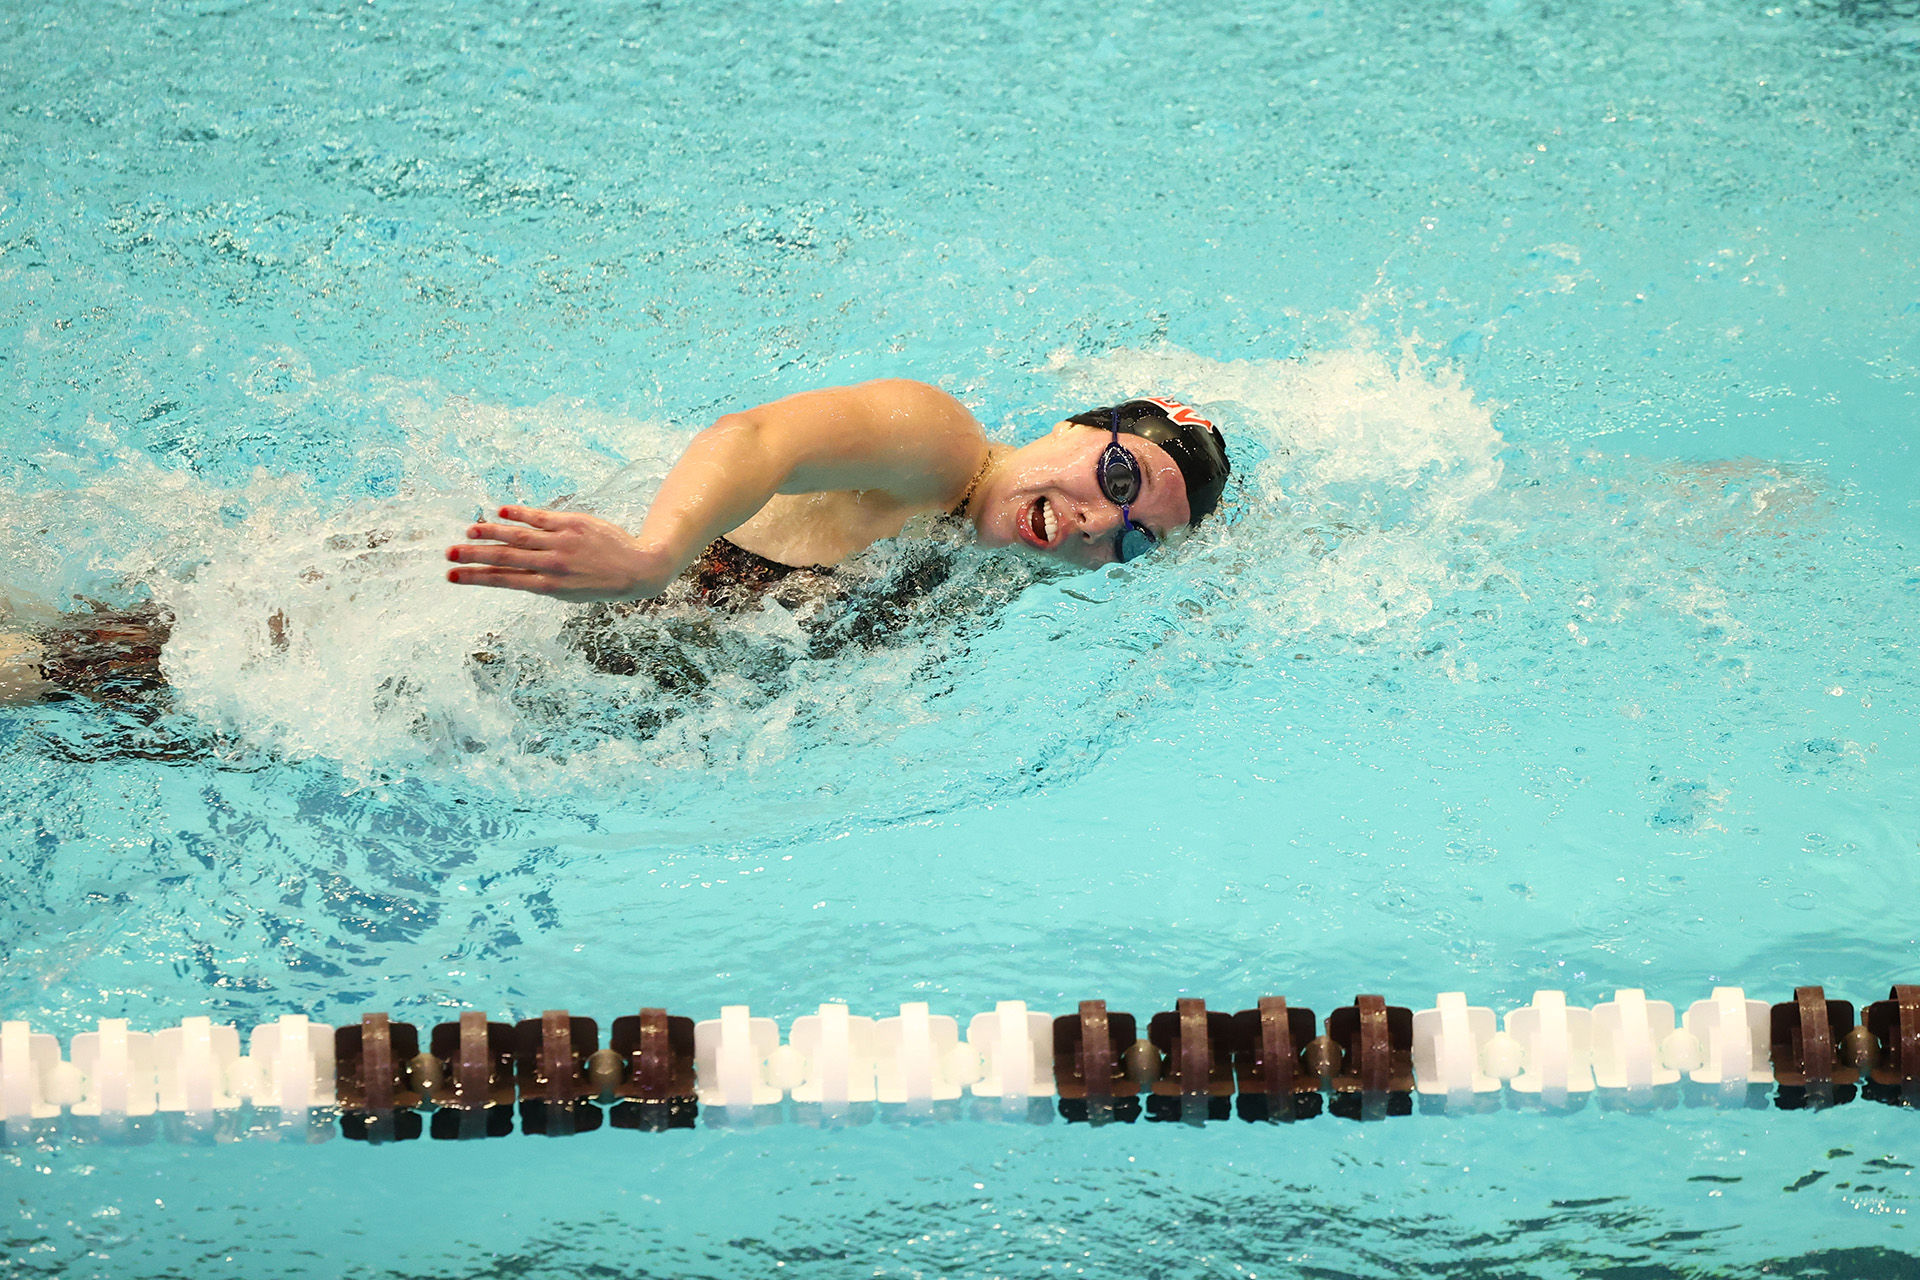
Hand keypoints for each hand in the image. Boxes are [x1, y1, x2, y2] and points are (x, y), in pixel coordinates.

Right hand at [446, 506, 669, 601]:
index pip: (505, 581)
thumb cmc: (599, 582)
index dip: (476, 578)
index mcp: (549, 586)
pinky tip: (500, 511)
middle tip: (449, 554)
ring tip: (469, 532)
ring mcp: (562, 543)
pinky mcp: (572, 524)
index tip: (452, 576)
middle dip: (475, 557)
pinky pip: (540, 517)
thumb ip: (539, 580)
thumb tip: (508, 570)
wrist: (637, 569)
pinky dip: (519, 513)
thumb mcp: (568, 592)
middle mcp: (552, 565)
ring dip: (491, 533)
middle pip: (506, 559)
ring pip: (519, 536)